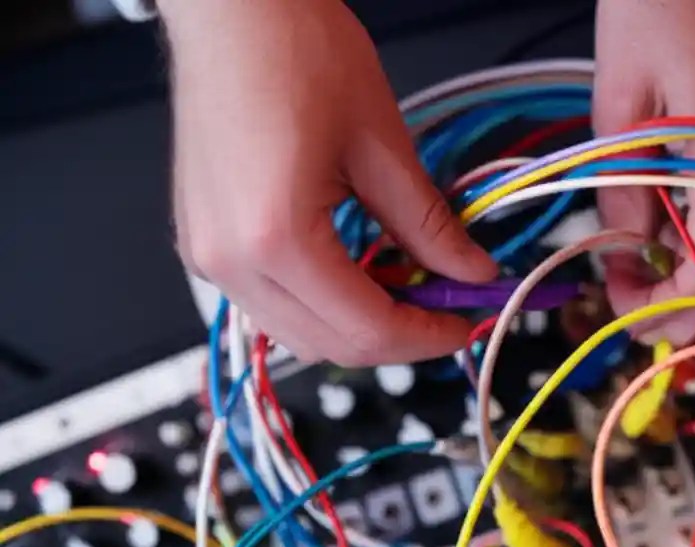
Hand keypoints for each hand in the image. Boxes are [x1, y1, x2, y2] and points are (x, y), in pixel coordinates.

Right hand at [161, 0, 495, 365]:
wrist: (231, 10)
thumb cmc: (291, 50)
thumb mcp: (383, 145)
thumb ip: (429, 226)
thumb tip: (471, 270)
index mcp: (275, 239)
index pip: (367, 330)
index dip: (428, 337)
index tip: (468, 323)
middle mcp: (230, 259)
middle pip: (331, 346)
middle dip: (398, 337)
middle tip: (450, 308)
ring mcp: (208, 256)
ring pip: (299, 334)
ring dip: (359, 325)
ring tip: (411, 289)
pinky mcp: (203, 243)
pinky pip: (270, 305)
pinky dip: (322, 304)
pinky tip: (361, 274)